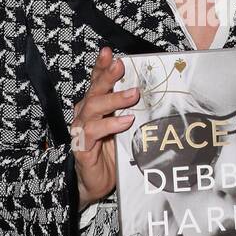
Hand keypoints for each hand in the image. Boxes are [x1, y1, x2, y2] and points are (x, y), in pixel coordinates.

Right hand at [70, 46, 138, 207]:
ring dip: (113, 99)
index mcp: (94, 106)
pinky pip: (93, 132)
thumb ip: (131, 111)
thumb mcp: (124, 127)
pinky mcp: (82, 147)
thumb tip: (154, 93)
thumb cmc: (110, 153)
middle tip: (120, 65)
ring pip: (93, 108)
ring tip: (133, 94)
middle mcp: (85, 114)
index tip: (109, 52)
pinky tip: (125, 121)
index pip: (97, 81)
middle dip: (107, 75)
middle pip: (94, 90)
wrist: (95, 182)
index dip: (102, 66)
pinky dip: (110, 125)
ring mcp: (81, 130)